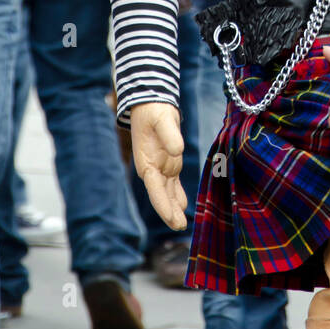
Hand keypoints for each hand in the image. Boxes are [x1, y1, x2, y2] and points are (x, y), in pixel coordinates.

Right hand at [129, 103, 186, 230]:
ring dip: (173, 207)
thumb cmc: (154, 110)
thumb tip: (178, 151)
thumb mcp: (163, 119)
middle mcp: (152, 168)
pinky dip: (177, 194)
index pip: (155, 188)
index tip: (171, 218)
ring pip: (168, 192)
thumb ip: (170, 135)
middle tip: (180, 227)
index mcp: (146, 162)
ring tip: (181, 224)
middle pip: (161, 195)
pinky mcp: (169, 161)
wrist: (152, 101)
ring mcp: (161, 166)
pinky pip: (173, 183)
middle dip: (169, 212)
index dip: (163, 204)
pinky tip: (183, 205)